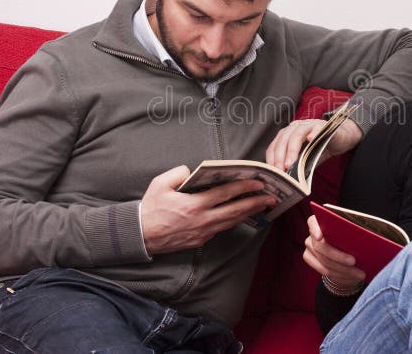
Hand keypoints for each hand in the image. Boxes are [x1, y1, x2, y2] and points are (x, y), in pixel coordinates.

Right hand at [139, 165, 276, 254]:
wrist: (139, 236)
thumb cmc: (149, 208)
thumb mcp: (160, 184)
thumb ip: (178, 173)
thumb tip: (193, 171)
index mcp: (193, 204)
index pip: (225, 194)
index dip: (244, 187)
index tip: (259, 182)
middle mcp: (202, 220)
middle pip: (235, 210)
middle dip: (255, 203)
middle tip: (272, 196)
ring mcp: (203, 232)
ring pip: (232, 222)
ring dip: (249, 213)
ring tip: (264, 205)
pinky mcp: (201, 240)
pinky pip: (222, 229)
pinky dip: (235, 221)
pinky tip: (243, 215)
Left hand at [266, 117, 362, 170]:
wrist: (341, 138)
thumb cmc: (321, 148)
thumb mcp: (306, 159)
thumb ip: (297, 165)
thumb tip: (287, 180)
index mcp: (288, 134)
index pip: (275, 145)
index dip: (272, 158)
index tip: (272, 172)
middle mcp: (295, 127)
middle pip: (283, 140)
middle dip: (280, 157)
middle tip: (280, 170)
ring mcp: (309, 124)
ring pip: (296, 135)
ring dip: (292, 149)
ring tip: (291, 163)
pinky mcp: (323, 125)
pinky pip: (316, 129)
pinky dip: (313, 134)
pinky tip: (310, 140)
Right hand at [302, 215, 365, 287]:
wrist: (342, 252)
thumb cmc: (350, 238)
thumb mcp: (352, 233)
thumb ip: (351, 233)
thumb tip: (361, 238)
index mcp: (320, 221)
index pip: (313, 222)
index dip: (316, 230)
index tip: (320, 237)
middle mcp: (312, 233)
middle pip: (321, 247)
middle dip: (338, 256)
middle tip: (354, 261)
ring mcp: (309, 246)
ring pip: (324, 261)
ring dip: (343, 269)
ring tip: (359, 273)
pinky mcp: (308, 258)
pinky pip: (323, 270)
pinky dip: (339, 275)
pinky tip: (352, 277)